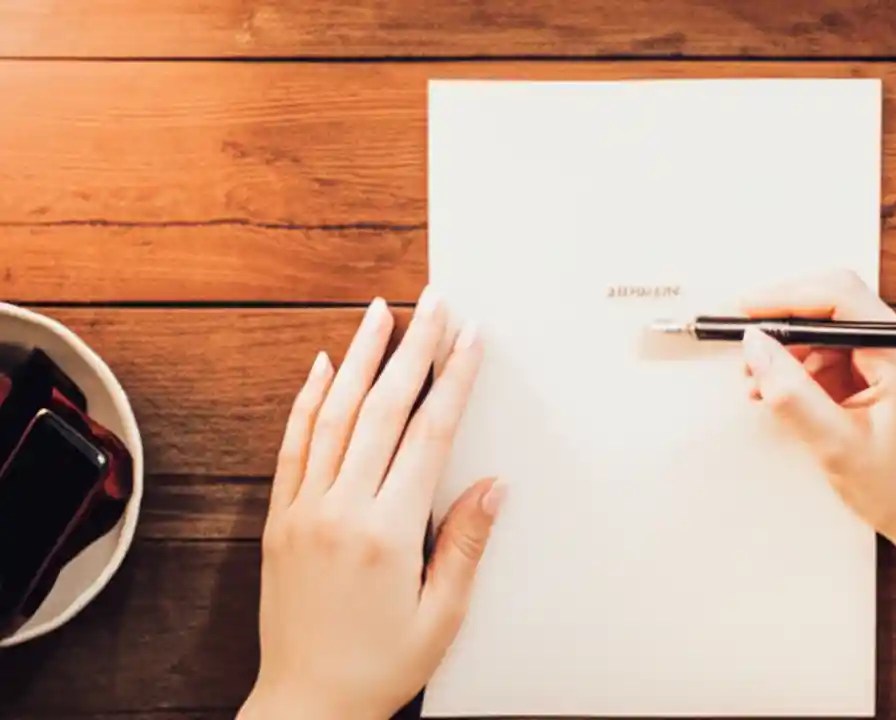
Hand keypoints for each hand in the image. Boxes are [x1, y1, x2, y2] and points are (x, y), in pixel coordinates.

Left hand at [239, 291, 504, 719]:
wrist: (307, 704)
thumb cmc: (379, 666)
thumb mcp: (441, 614)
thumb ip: (467, 544)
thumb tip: (494, 487)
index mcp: (388, 532)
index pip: (428, 434)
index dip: (453, 379)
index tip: (471, 339)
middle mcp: (341, 509)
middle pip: (382, 408)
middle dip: (414, 348)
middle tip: (435, 303)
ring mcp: (304, 509)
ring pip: (333, 414)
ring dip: (361, 356)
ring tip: (380, 312)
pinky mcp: (280, 518)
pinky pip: (292, 444)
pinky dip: (307, 399)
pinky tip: (323, 365)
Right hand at [739, 270, 895, 554]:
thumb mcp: (836, 446)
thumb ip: (790, 393)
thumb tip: (755, 346)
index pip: (840, 297)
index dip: (785, 297)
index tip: (746, 311)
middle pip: (838, 306)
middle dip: (787, 327)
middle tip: (750, 356)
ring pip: (838, 332)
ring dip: (797, 353)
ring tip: (765, 387)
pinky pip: (849, 354)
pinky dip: (816, 370)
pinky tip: (793, 395)